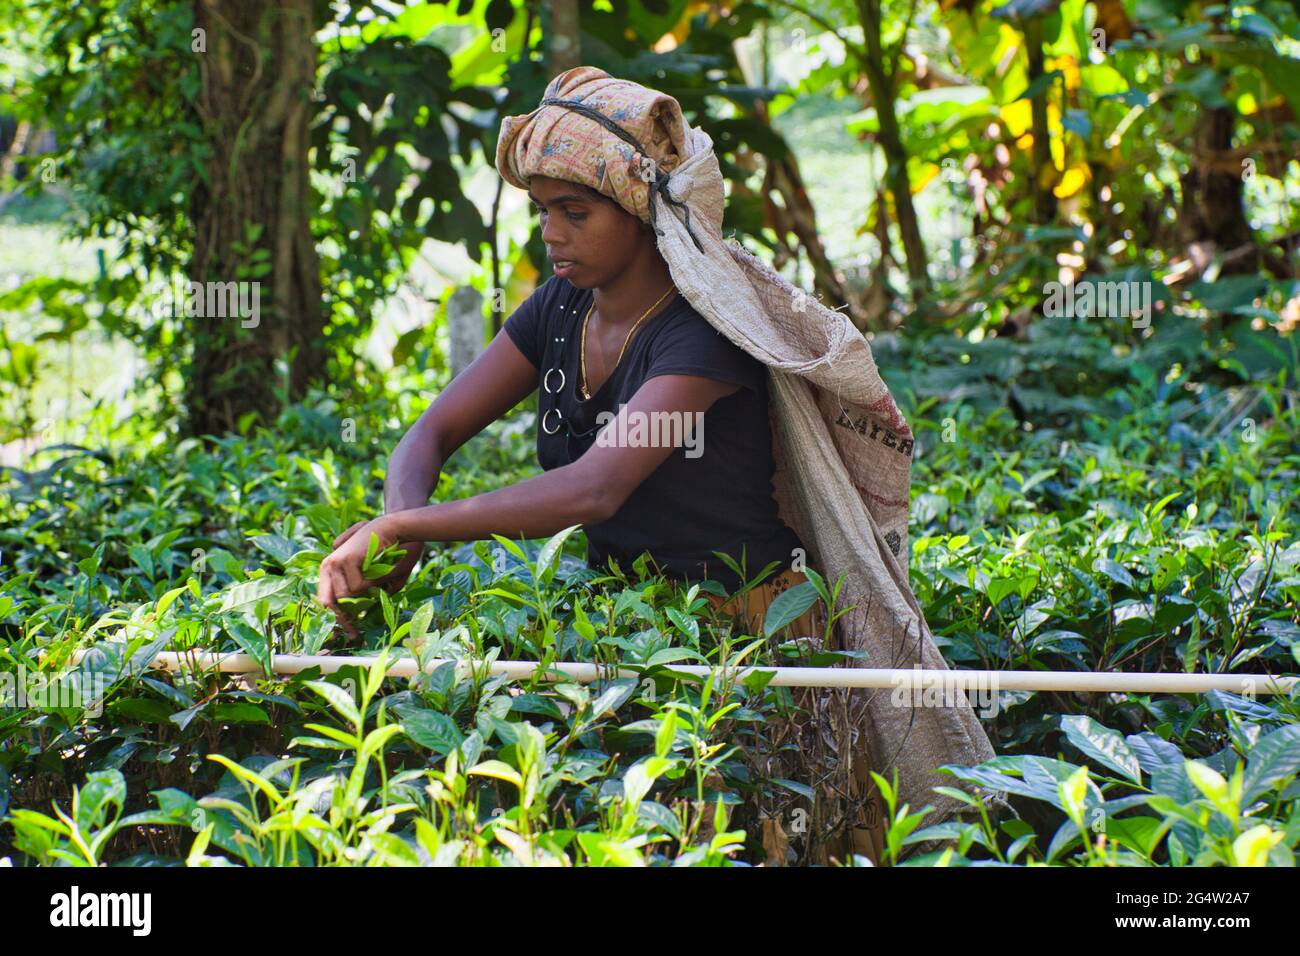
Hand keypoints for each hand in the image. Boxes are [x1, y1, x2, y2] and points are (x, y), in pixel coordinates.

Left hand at [317, 517, 402, 635]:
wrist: (395, 529)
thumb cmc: (387, 552)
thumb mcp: (376, 577)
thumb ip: (368, 593)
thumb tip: (364, 615)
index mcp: (331, 570)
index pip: (325, 600)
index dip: (336, 619)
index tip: (348, 634)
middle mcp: (328, 566)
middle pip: (329, 603)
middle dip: (343, 620)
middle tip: (353, 634)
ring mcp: (335, 562)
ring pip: (346, 596)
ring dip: (363, 597)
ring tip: (377, 584)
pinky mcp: (346, 560)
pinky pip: (357, 586)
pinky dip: (371, 584)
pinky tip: (378, 569)